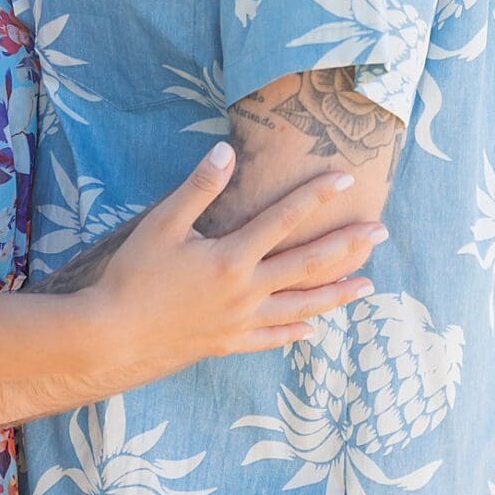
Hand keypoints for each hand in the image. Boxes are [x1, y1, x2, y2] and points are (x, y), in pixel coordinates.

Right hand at [81, 144, 382, 380]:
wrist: (115, 336)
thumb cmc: (135, 276)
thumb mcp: (162, 223)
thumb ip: (198, 188)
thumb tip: (226, 151)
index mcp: (232, 257)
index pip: (284, 220)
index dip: (316, 197)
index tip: (346, 182)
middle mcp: (247, 290)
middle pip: (308, 265)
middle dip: (348, 246)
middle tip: (380, 232)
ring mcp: (241, 321)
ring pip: (301, 306)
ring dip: (337, 293)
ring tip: (368, 285)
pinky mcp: (229, 343)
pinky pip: (273, 338)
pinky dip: (296, 331)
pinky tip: (313, 328)